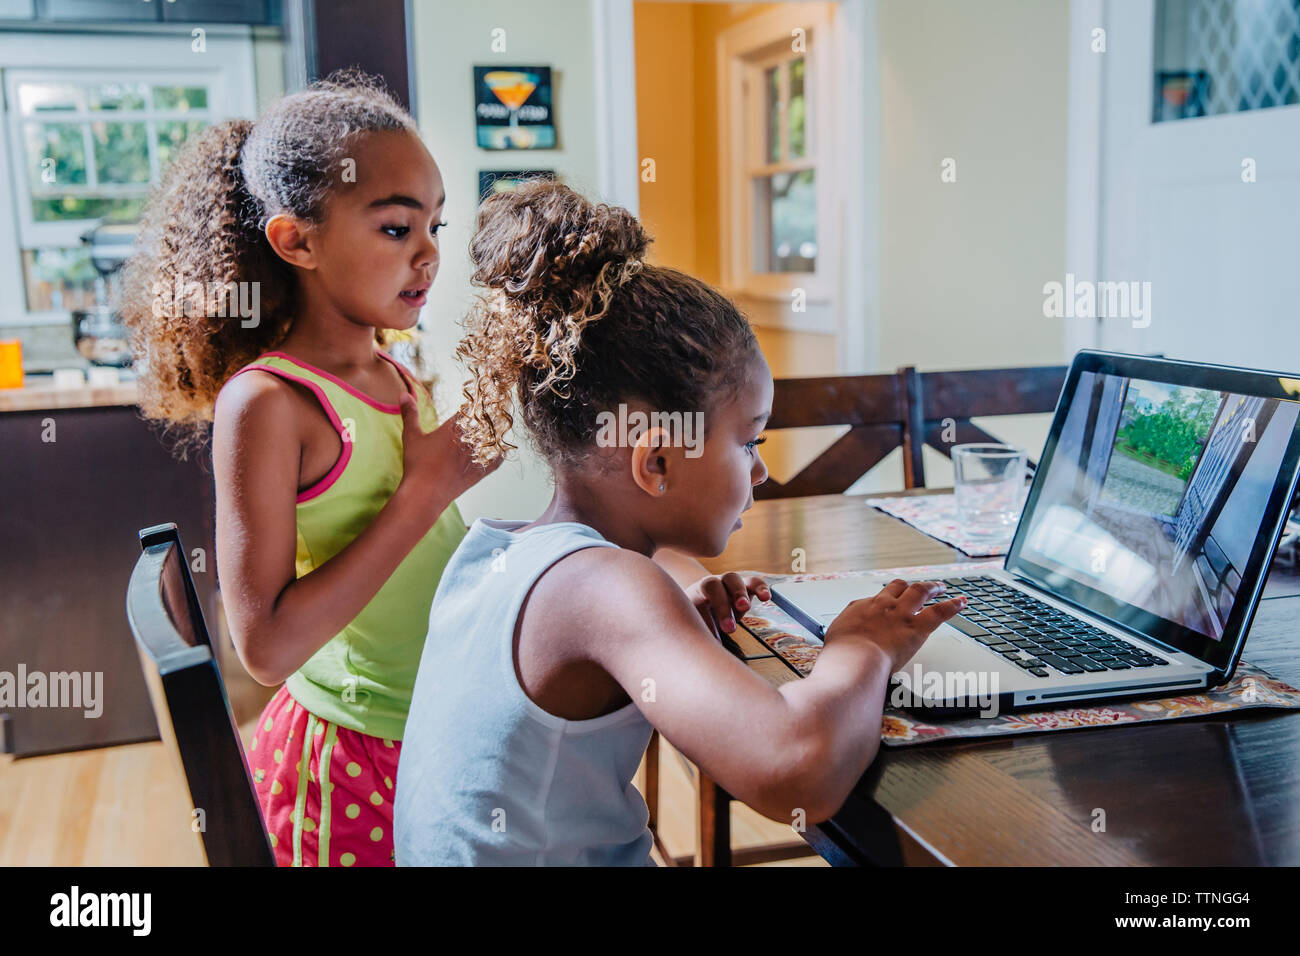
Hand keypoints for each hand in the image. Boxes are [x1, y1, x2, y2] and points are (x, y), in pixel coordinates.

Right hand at [397, 396, 500, 521]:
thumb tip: (403, 393)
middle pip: (485, 423)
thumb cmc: (417, 464)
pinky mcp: (480, 472)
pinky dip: (499, 455)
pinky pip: (496, 461)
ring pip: (494, 440)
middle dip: (488, 418)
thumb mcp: (411, 436)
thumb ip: (410, 414)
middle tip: (492, 413)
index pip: (470, 409)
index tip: (476, 403)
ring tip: (497, 430)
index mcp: (453, 427)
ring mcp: (476, 456)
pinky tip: (501, 452)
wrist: (425, 493)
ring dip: (495, 435)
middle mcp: (469, 439)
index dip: (474, 405)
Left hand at [685, 572, 771, 637]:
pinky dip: (760, 588)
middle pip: (713, 586)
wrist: (706, 598)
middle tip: (728, 628)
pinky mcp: (745, 585)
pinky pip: (754, 582)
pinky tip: (766, 597)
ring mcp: (728, 582)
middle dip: (721, 606)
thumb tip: (711, 651)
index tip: (713, 639)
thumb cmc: (700, 615)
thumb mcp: (697, 624)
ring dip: (739, 593)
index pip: (696, 601)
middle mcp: (711, 583)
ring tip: (744, 607)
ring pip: (733, 579)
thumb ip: (702, 634)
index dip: (705, 619)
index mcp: (695, 594)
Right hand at [823, 579, 965, 672]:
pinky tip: (961, 602)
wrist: (854, 659)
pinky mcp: (917, 627)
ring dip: (932, 587)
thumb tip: (841, 641)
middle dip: (910, 586)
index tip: (889, 603)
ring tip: (940, 587)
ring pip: (920, 591)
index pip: (877, 599)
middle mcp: (883, 605)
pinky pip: (940, 611)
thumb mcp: (834, 639)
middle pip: (899, 587)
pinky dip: (953, 605)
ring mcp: (901, 614)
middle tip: (918, 587)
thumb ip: (842, 636)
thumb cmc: (842, 654)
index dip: (886, 600)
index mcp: (862, 607)